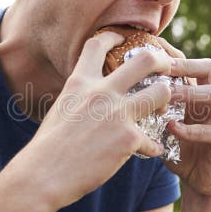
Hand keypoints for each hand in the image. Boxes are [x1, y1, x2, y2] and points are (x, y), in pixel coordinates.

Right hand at [11, 31, 173, 209]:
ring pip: (161, 93)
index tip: (124, 38)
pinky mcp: (128, 138)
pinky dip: (153, 148)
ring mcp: (117, 114)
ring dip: (165, 101)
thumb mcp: (61, 109)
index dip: (114, 36)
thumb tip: (93, 96)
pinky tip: (151, 152)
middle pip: (145, 59)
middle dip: (162, 61)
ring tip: (163, 110)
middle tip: (167, 70)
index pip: (98, 45)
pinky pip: (153, 140)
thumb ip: (81, 97)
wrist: (42, 175)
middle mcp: (101, 92)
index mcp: (80, 82)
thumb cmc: (49, 148)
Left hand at [157, 38, 210, 201]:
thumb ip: (151, 108)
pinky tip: (173, 129)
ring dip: (188, 94)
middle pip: (209, 68)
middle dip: (185, 65)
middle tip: (162, 68)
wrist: (199, 184)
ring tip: (167, 98)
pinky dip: (192, 130)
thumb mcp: (162, 125)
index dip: (173, 54)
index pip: (190, 63)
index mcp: (198, 94)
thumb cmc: (178, 151)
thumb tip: (118, 89)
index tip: (151, 48)